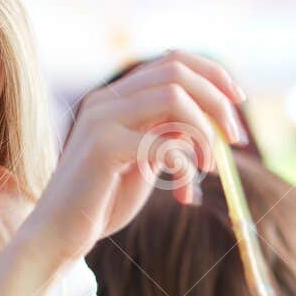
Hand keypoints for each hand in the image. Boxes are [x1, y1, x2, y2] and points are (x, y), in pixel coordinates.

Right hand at [21, 50, 248, 267]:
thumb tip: (207, 123)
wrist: (59, 235)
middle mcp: (106, 100)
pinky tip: (184, 193)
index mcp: (115, 98)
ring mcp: (102, 120)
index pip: (172, 60)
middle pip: (178, 72)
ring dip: (205, 132)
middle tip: (236, 139)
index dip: (212, 74)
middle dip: (217, 101)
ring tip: (209, 168)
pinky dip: (185, 164)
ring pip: (174, 97)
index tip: (237, 101)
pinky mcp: (103, 147)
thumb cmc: (103, 201)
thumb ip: (166, 135)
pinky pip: (163, 142)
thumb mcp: (143, 160)